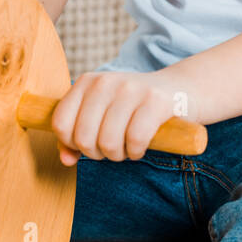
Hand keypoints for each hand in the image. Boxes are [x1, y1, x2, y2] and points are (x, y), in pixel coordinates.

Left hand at [49, 70, 186, 165]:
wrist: (180, 89)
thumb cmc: (134, 109)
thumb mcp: (101, 115)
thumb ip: (76, 136)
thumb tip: (65, 160)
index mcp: (87, 82)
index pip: (60, 123)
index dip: (72, 144)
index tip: (90, 143)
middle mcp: (106, 81)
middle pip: (83, 137)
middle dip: (97, 153)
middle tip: (112, 148)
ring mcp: (131, 89)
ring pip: (108, 141)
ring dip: (118, 155)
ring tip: (127, 147)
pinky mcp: (156, 101)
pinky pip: (135, 140)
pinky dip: (136, 152)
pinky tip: (140, 147)